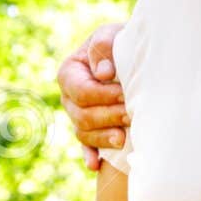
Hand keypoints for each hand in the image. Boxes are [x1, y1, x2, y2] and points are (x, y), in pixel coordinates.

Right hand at [56, 23, 128, 170]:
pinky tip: (96, 165)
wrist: (129, 56)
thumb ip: (105, 47)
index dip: (102, 96)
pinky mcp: (89, 129)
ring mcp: (76, 115)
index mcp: (69, 72)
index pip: (81, 91)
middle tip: (132, 115)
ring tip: (125, 138)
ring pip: (84, 134)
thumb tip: (104, 73)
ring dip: (104, 138)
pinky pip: (86, 147)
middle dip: (108, 117)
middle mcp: (68, 97)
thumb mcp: (112, 35)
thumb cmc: (119, 43)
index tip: (125, 94)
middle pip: (82, 116)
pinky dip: (90, 156)